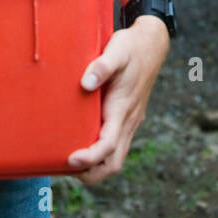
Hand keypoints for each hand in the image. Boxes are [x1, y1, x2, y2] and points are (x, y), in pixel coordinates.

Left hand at [67, 16, 170, 185]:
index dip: (90, 157)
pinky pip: (116, 146)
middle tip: (64, 168)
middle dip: (91, 173)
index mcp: (123, 108)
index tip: (70, 159)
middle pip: (113, 163)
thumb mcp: (117, 50)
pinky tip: (83, 144)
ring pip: (116, 157)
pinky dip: (100, 154)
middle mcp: (128, 120)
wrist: (153, 44)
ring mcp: (130, 121)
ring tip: (69, 164)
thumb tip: (85, 83)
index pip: (108, 144)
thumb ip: (102, 66)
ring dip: (96, 167)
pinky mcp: (128, 117)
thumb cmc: (131, 47)